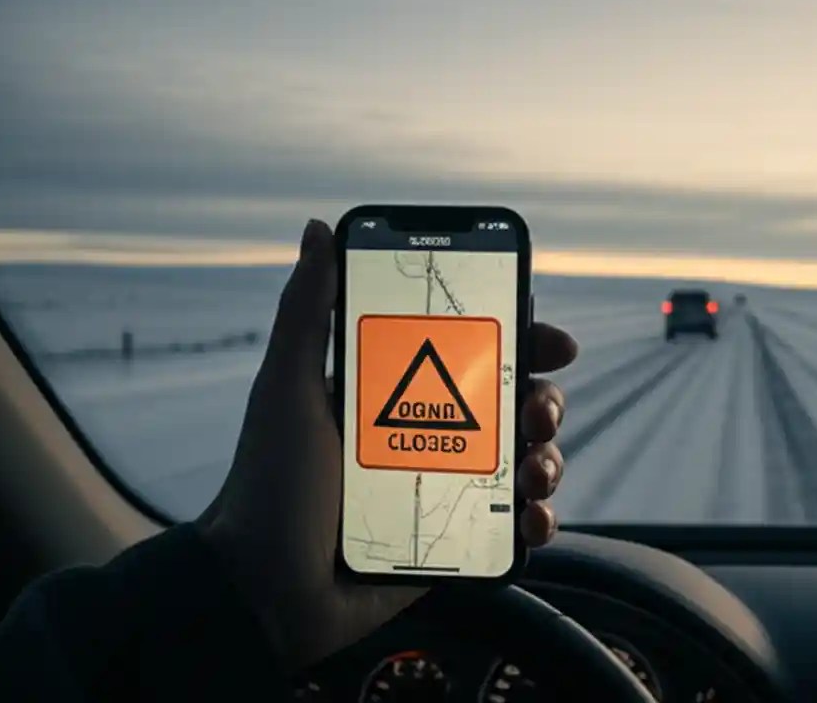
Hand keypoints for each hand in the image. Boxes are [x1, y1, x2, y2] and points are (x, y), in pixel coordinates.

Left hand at [195, 219, 576, 673]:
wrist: (264, 589)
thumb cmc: (269, 484)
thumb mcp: (288, 389)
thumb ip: (306, 310)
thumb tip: (317, 228)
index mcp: (401, 389)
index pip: (475, 348)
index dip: (523, 336)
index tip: (552, 340)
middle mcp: (433, 432)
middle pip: (518, 401)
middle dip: (546, 399)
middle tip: (536, 411)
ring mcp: (450, 486)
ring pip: (530, 458)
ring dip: (551, 457)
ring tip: (533, 471)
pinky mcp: (460, 539)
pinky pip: (518, 521)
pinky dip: (540, 517)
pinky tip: (530, 519)